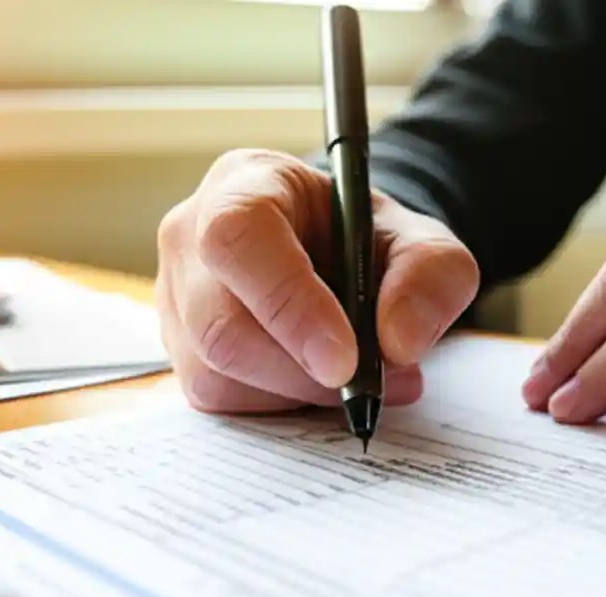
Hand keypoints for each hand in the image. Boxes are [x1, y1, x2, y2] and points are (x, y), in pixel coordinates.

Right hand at [156, 149, 478, 412]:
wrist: (333, 260)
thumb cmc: (363, 242)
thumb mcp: (419, 242)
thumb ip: (430, 276)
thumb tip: (399, 342)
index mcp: (244, 183)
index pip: (239, 236)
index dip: (288, 302)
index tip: (345, 358)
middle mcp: (190, 236)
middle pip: (220, 323)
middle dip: (300, 370)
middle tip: (368, 383)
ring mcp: (175, 298)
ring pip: (216, 371)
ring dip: (295, 392)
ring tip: (352, 377)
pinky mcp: (179, 352)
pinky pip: (218, 399)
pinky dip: (276, 404)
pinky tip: (312, 381)